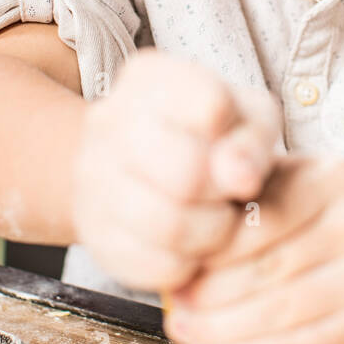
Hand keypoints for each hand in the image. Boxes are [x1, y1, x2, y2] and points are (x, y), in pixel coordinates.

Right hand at [70, 48, 281, 290]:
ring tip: (215, 220)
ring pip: (169, 224)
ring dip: (211, 232)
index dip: (240, 138)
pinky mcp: (93, 235)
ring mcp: (90, 179)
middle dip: (224, 192)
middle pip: (186, 172)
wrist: (148, 174)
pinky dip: (186, 263)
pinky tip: (189, 244)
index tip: (235, 148)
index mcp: (150, 78)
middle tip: (229, 194)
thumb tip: (240, 178)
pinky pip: (153, 265)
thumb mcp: (248, 120)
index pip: (211, 105)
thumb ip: (253, 139)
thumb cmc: (212, 140)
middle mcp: (107, 120)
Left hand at [164, 153, 343, 343]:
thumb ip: (236, 200)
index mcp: (330, 179)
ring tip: (185, 331)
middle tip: (174, 305)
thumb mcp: (281, 182)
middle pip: (268, 270)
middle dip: (209, 295)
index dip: (212, 249)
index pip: (260, 220)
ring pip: (280, 313)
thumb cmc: (311, 213)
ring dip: (221, 331)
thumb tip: (176, 251)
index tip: (175, 263)